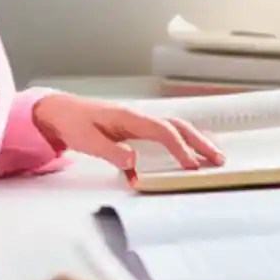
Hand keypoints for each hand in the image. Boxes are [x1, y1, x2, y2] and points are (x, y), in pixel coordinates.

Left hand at [34, 94, 224, 171]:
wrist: (60, 113)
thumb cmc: (74, 124)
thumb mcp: (87, 141)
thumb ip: (111, 152)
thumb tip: (135, 162)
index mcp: (130, 118)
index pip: (163, 131)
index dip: (179, 148)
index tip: (191, 166)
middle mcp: (139, 118)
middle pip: (178, 126)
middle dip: (200, 142)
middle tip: (218, 160)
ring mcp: (139, 123)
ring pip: (175, 130)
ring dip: (195, 142)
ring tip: (213, 157)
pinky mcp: (136, 131)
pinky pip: (164, 137)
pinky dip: (180, 145)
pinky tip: (189, 159)